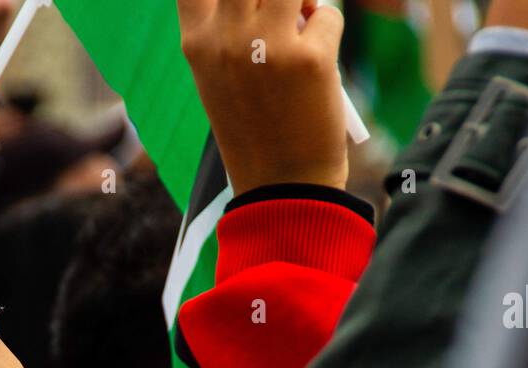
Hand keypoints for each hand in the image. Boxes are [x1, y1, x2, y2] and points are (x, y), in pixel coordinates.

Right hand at [177, 0, 348, 194]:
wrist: (281, 188)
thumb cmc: (254, 131)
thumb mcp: (222, 79)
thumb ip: (232, 29)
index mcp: (198, 44)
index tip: (246, 4)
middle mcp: (227, 39)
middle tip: (284, 10)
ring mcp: (269, 47)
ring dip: (303, 0)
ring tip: (303, 22)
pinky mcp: (312, 59)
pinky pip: (329, 14)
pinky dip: (329, 30)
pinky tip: (319, 63)